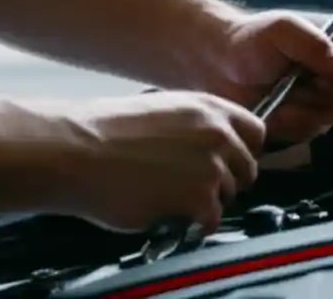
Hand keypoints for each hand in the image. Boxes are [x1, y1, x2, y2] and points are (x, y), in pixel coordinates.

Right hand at [69, 91, 264, 232]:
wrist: (76, 152)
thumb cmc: (105, 131)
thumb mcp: (165, 110)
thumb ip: (197, 126)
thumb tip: (212, 147)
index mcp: (210, 108)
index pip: (256, 133)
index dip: (243, 151)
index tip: (230, 162)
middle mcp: (219, 134)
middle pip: (248, 169)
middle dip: (226, 182)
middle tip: (197, 188)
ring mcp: (211, 167)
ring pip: (228, 196)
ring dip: (204, 203)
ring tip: (172, 199)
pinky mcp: (198, 198)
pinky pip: (211, 220)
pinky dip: (194, 224)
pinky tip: (172, 216)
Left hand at [202, 11, 332, 145]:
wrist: (215, 66)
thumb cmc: (250, 39)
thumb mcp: (285, 29)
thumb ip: (317, 46)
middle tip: (318, 80)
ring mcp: (320, 100)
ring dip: (307, 106)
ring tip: (281, 92)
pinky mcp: (302, 124)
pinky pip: (311, 132)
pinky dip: (291, 122)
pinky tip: (274, 108)